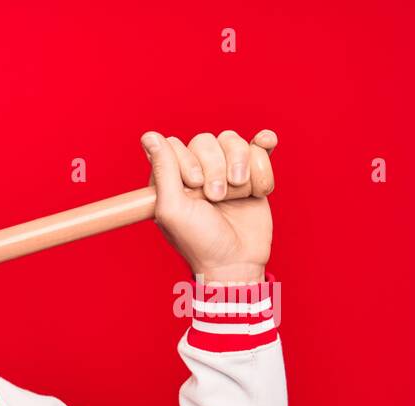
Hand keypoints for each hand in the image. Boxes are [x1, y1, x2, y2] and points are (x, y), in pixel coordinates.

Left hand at [141, 129, 276, 282]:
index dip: (189, 162)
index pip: (176, 145)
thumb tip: (149, 136)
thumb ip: (163, 170)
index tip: (195, 188)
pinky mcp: (252, 173)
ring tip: (240, 192)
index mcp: (171, 179)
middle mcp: (196, 170)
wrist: (237, 261)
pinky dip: (262, 150)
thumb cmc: (199, 240)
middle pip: (206, 140)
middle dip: (216, 168)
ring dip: (241, 166)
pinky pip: (258, 146)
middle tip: (217, 198)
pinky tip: (266, 144)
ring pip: (233, 141)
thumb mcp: (172, 209)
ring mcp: (224, 171)